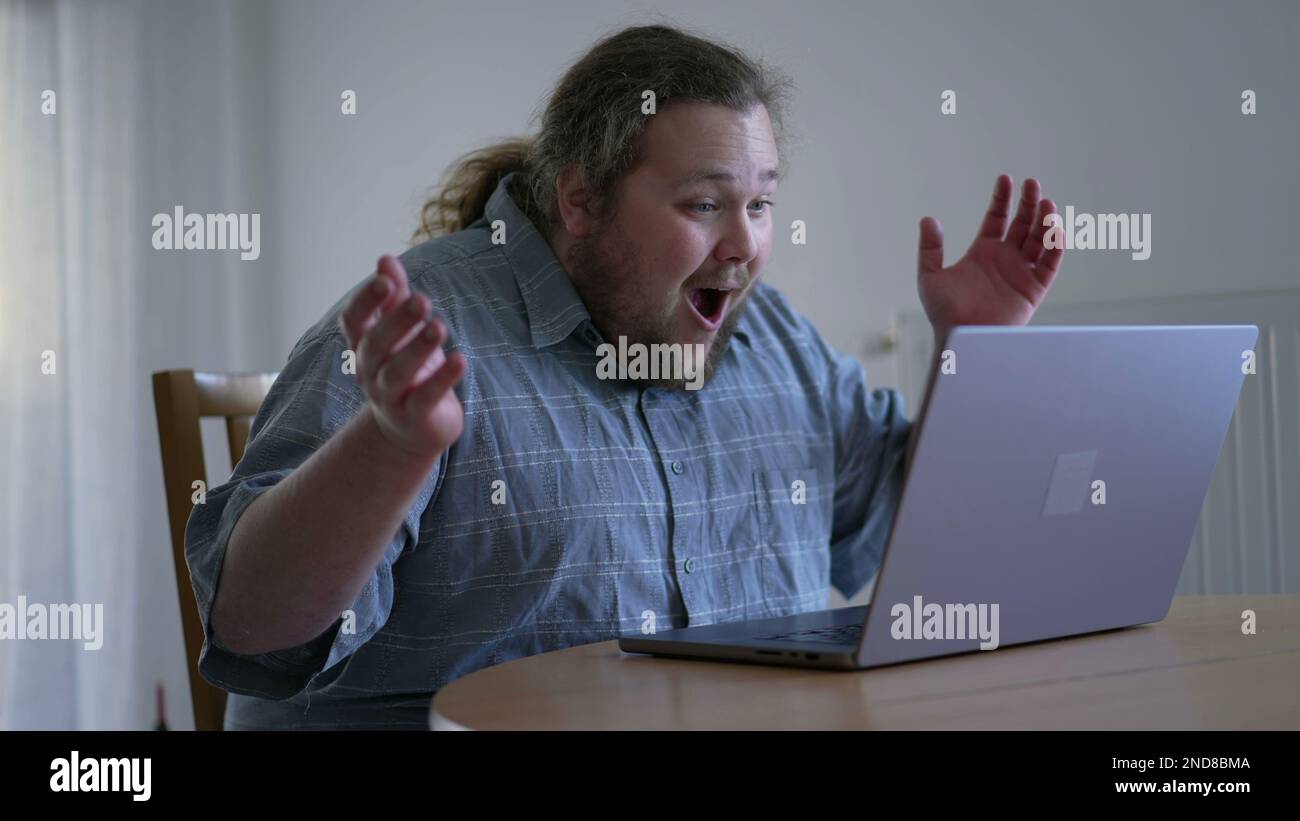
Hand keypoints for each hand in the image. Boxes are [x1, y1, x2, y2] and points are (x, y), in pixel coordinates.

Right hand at [338, 254, 466, 458]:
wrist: (411, 430)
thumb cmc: (406, 369)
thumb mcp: (400, 333)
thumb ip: (394, 298)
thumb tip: (385, 259)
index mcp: (363, 346)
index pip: (353, 321)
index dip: (366, 301)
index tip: (387, 281)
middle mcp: (369, 372)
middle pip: (376, 345)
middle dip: (397, 321)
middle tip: (422, 300)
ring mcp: (389, 397)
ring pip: (398, 372)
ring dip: (418, 349)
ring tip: (439, 327)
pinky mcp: (415, 417)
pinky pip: (426, 397)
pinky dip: (443, 379)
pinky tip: (461, 359)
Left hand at [917, 175, 1063, 344]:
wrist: (962, 338)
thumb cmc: (944, 313)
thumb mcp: (930, 276)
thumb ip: (930, 248)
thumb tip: (928, 219)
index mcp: (982, 253)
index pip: (997, 219)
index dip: (1002, 199)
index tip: (1006, 179)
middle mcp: (1004, 259)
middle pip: (1022, 224)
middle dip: (1028, 204)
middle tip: (1032, 184)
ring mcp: (1021, 273)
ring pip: (1039, 241)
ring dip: (1044, 221)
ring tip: (1045, 202)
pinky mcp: (1034, 289)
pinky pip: (1049, 264)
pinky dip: (1054, 246)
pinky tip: (1054, 227)